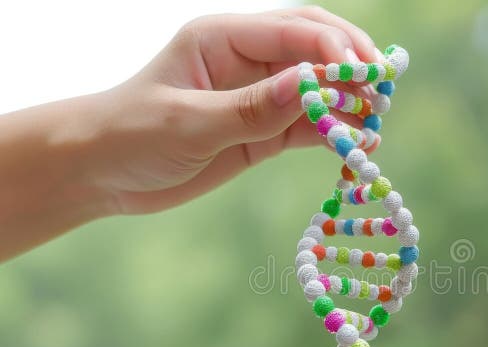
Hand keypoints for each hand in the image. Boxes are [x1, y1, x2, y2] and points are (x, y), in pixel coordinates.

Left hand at [87, 6, 380, 214]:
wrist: (101, 173)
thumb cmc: (130, 135)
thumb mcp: (188, 123)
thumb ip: (252, 108)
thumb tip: (313, 88)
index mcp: (223, 38)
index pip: (294, 30)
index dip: (334, 48)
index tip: (363, 77)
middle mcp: (246, 60)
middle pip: (315, 47)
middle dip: (353, 65)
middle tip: (383, 92)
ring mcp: (258, 96)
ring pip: (318, 89)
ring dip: (349, 102)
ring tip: (376, 123)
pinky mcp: (262, 131)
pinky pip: (308, 126)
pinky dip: (334, 133)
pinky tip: (357, 144)